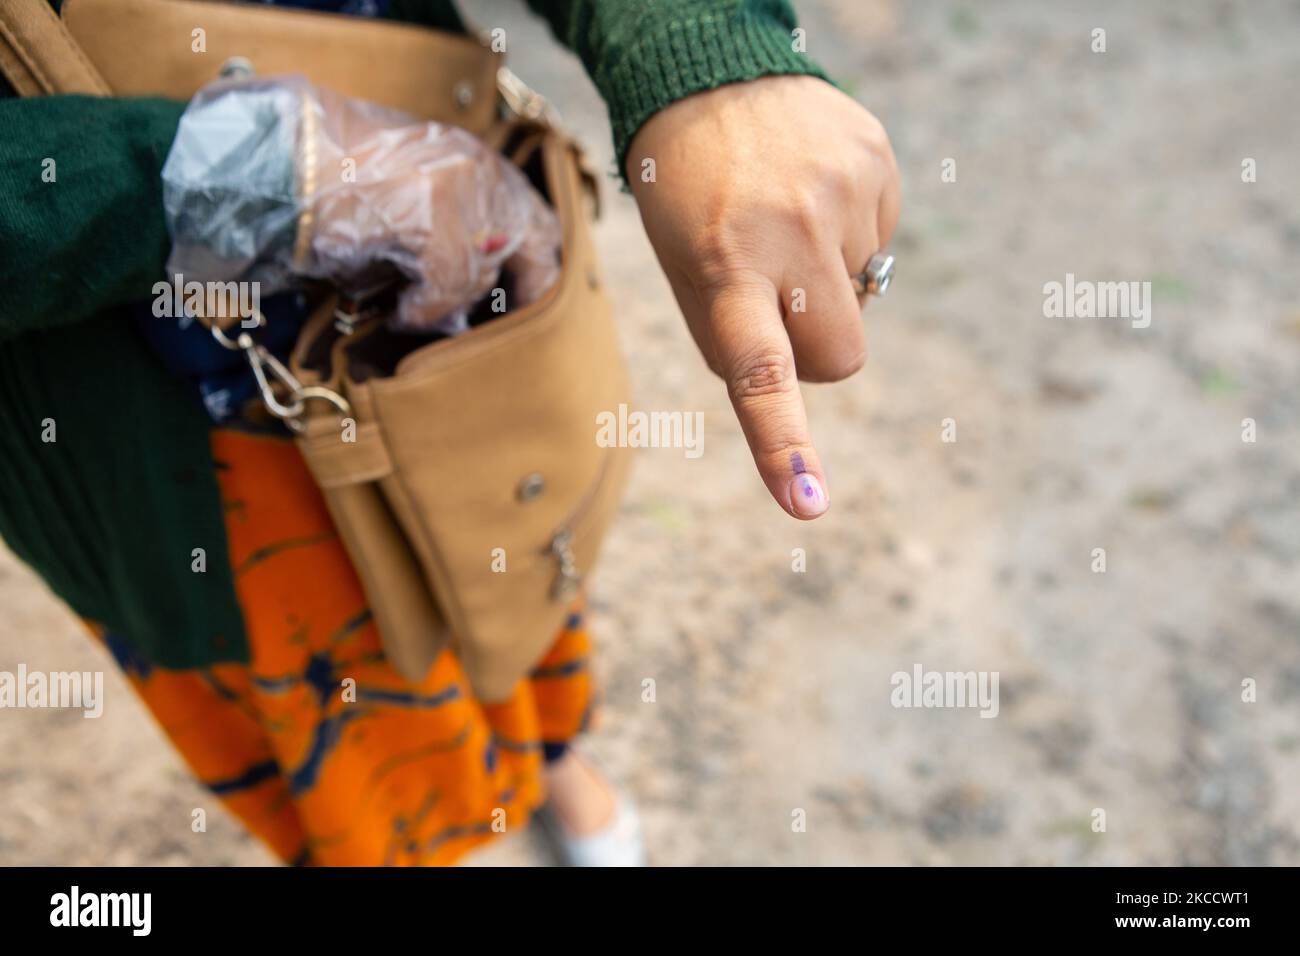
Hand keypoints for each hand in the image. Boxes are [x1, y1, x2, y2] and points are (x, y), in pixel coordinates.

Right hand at [304, 90, 558, 329]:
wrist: (289, 156)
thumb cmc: (343, 182)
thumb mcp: (417, 191)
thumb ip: (459, 223)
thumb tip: (489, 281)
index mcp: (481, 162)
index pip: (540, 221)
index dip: (542, 265)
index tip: (529, 299)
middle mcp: (481, 173)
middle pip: (535, 248)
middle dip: (529, 291)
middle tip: (506, 322)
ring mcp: (461, 195)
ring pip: (481, 275)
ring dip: (451, 305)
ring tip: (416, 312)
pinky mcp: (433, 223)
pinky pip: (445, 291)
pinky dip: (422, 312)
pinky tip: (400, 314)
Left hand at [627, 76, 900, 518]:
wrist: (711, 77)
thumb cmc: (689, 199)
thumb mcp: (686, 273)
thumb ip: (737, 340)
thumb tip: (809, 379)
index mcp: (725, 268)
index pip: (759, 372)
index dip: (784, 442)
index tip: (808, 504)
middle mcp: (790, 233)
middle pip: (844, 356)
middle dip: (821, 350)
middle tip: (779, 299)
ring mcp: (843, 194)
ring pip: (864, 296)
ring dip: (828, 278)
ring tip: (784, 219)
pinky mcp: (878, 164)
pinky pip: (880, 241)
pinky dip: (850, 234)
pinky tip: (811, 193)